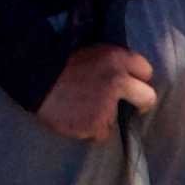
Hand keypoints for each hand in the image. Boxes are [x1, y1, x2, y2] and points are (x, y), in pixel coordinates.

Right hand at [39, 42, 156, 139]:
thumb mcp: (92, 52)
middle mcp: (118, 80)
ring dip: (105, 117)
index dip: (137, 80)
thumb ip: (114, 63)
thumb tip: (129, 78)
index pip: (146, 71)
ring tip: (83, 108)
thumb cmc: (60, 65)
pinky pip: (101, 132)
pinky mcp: (97, 124)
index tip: (130, 85)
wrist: (35, 79)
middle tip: (130, 106)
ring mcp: (108, 105)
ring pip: (119, 119)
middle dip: (141, 103)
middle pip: (148, 98)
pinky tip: (76, 117)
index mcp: (117, 58)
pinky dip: (90, 128)